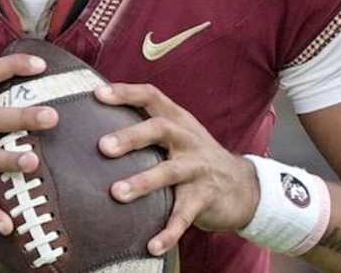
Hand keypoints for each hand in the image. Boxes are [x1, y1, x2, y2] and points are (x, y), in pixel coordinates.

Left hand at [96, 83, 259, 255]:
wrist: (244, 186)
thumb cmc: (196, 156)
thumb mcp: (179, 134)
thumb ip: (147, 125)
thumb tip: (96, 123)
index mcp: (178, 120)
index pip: (152, 97)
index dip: (126, 93)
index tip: (98, 94)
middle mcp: (188, 140)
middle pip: (160, 129)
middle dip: (131, 137)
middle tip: (103, 147)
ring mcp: (198, 169)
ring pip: (170, 172)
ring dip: (143, 182)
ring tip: (117, 193)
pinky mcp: (205, 199)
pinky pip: (184, 216)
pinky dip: (168, 232)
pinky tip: (152, 246)